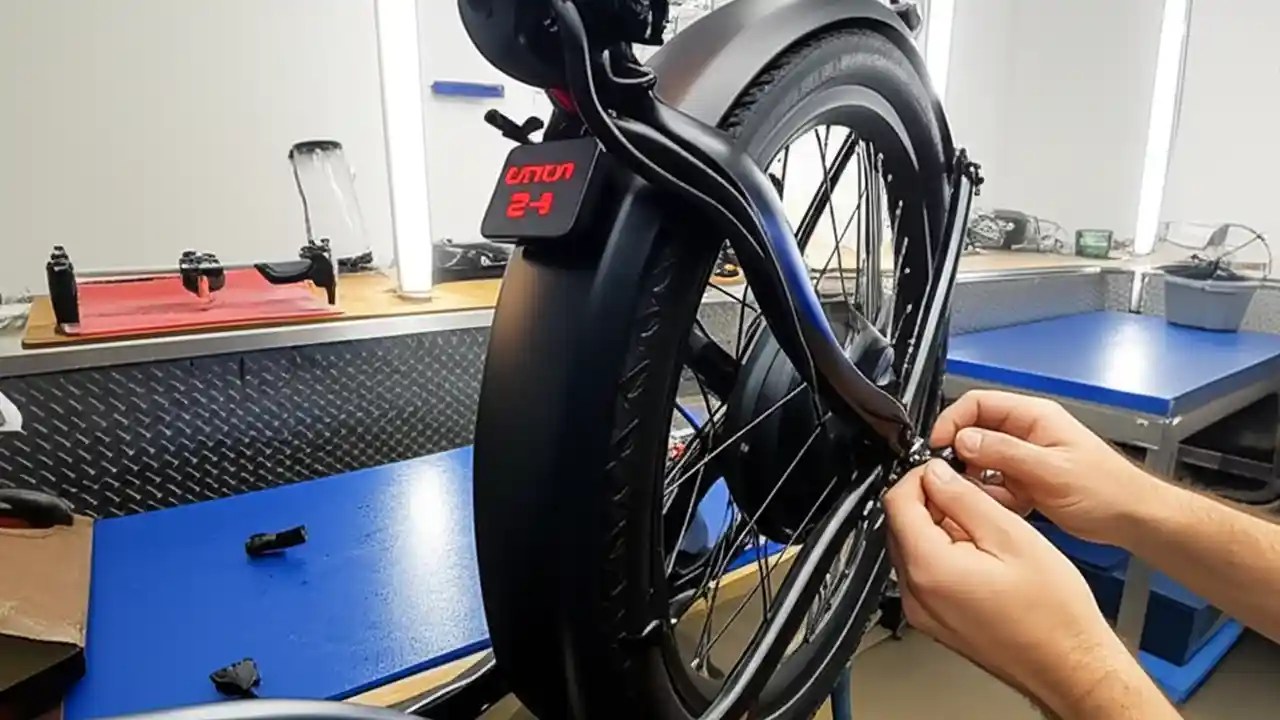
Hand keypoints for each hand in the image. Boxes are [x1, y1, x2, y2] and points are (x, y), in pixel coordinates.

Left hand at [884, 460, 1148, 717]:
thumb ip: (965, 498)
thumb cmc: (1053, 614)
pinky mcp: (935, 622)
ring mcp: (922, 613)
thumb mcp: (1011, 536)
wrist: (1069, 666)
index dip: (919, 478)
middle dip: (929, 503)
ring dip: (937, 529)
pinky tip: (982, 557)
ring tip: (984, 530)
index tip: (944, 471)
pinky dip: (944, 556)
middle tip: (970, 498)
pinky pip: (925, 575)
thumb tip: (936, 474)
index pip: (897, 503)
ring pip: (912, 549)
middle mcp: (916, 594)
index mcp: (929, 568)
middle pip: (900, 526)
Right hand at [932, 390, 1159, 545]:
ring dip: (979, 481)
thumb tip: (963, 440)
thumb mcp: (1050, 470)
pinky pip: (996, 485)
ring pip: (982, 462)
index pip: (977, 403)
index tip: (938, 447)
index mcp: (1034, 417)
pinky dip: (995, 498)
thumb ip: (1004, 452)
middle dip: (962, 456)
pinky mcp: (1027, 481)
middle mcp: (1027, 433)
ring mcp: (1026, 458)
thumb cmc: (1106, 490)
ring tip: (988, 498)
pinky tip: (1008, 509)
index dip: (952, 422)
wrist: (1133, 519)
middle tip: (958, 479)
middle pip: (975, 433)